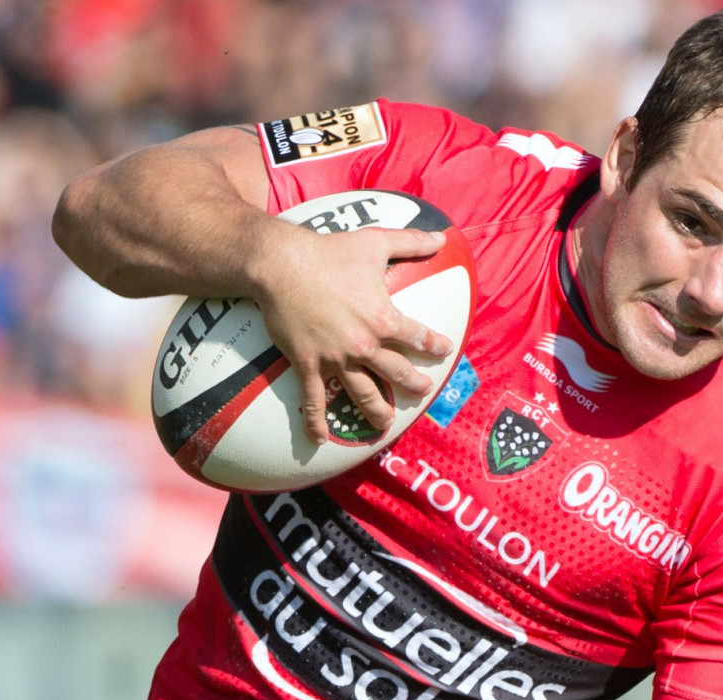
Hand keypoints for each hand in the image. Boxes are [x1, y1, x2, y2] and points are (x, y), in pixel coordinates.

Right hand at [248, 220, 451, 441]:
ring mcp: (336, 360)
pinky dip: (316, 422)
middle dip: (414, 385)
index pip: (418, 338)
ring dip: (377, 413)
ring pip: (364, 396)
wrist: (279, 264)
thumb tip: (439, 236)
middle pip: (398, 375)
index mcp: (383, 319)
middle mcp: (364, 346)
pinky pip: (314, 401)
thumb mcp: (373, 242)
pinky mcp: (309, 365)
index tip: (444, 350)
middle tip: (422, 391)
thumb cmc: (327, 252)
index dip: (434, 345)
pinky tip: (319, 440)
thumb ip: (409, 242)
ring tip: (384, 423)